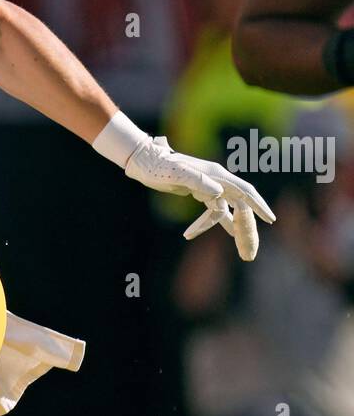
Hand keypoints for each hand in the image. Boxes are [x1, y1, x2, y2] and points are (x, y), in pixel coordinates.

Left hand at [125, 134, 274, 260]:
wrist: (145, 161)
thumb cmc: (159, 166)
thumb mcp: (176, 173)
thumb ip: (198, 180)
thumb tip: (218, 192)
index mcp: (216, 176)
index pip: (243, 192)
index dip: (257, 205)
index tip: (270, 220)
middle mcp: (217, 181)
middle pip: (240, 206)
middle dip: (247, 230)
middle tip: (250, 254)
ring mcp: (210, 187)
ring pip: (230, 211)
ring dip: (236, 231)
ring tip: (244, 253)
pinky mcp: (202, 193)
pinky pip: (217, 211)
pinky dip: (221, 223)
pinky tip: (230, 235)